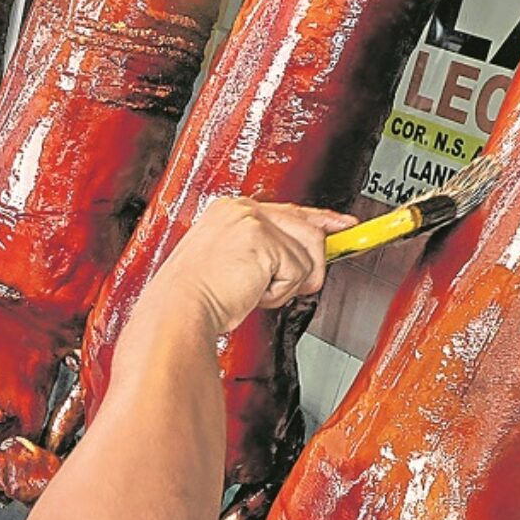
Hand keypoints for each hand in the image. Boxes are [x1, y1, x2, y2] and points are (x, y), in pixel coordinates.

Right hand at [150, 197, 357, 336]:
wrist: (179, 310)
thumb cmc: (195, 297)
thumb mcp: (232, 264)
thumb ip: (265, 251)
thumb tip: (304, 258)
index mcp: (229, 210)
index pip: (288, 210)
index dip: (318, 221)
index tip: (340, 225)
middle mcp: (241, 209)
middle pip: (307, 229)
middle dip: (312, 263)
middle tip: (296, 284)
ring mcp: (252, 221)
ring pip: (308, 252)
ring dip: (289, 283)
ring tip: (255, 291)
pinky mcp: (264, 241)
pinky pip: (298, 270)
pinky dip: (280, 292)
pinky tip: (252, 293)